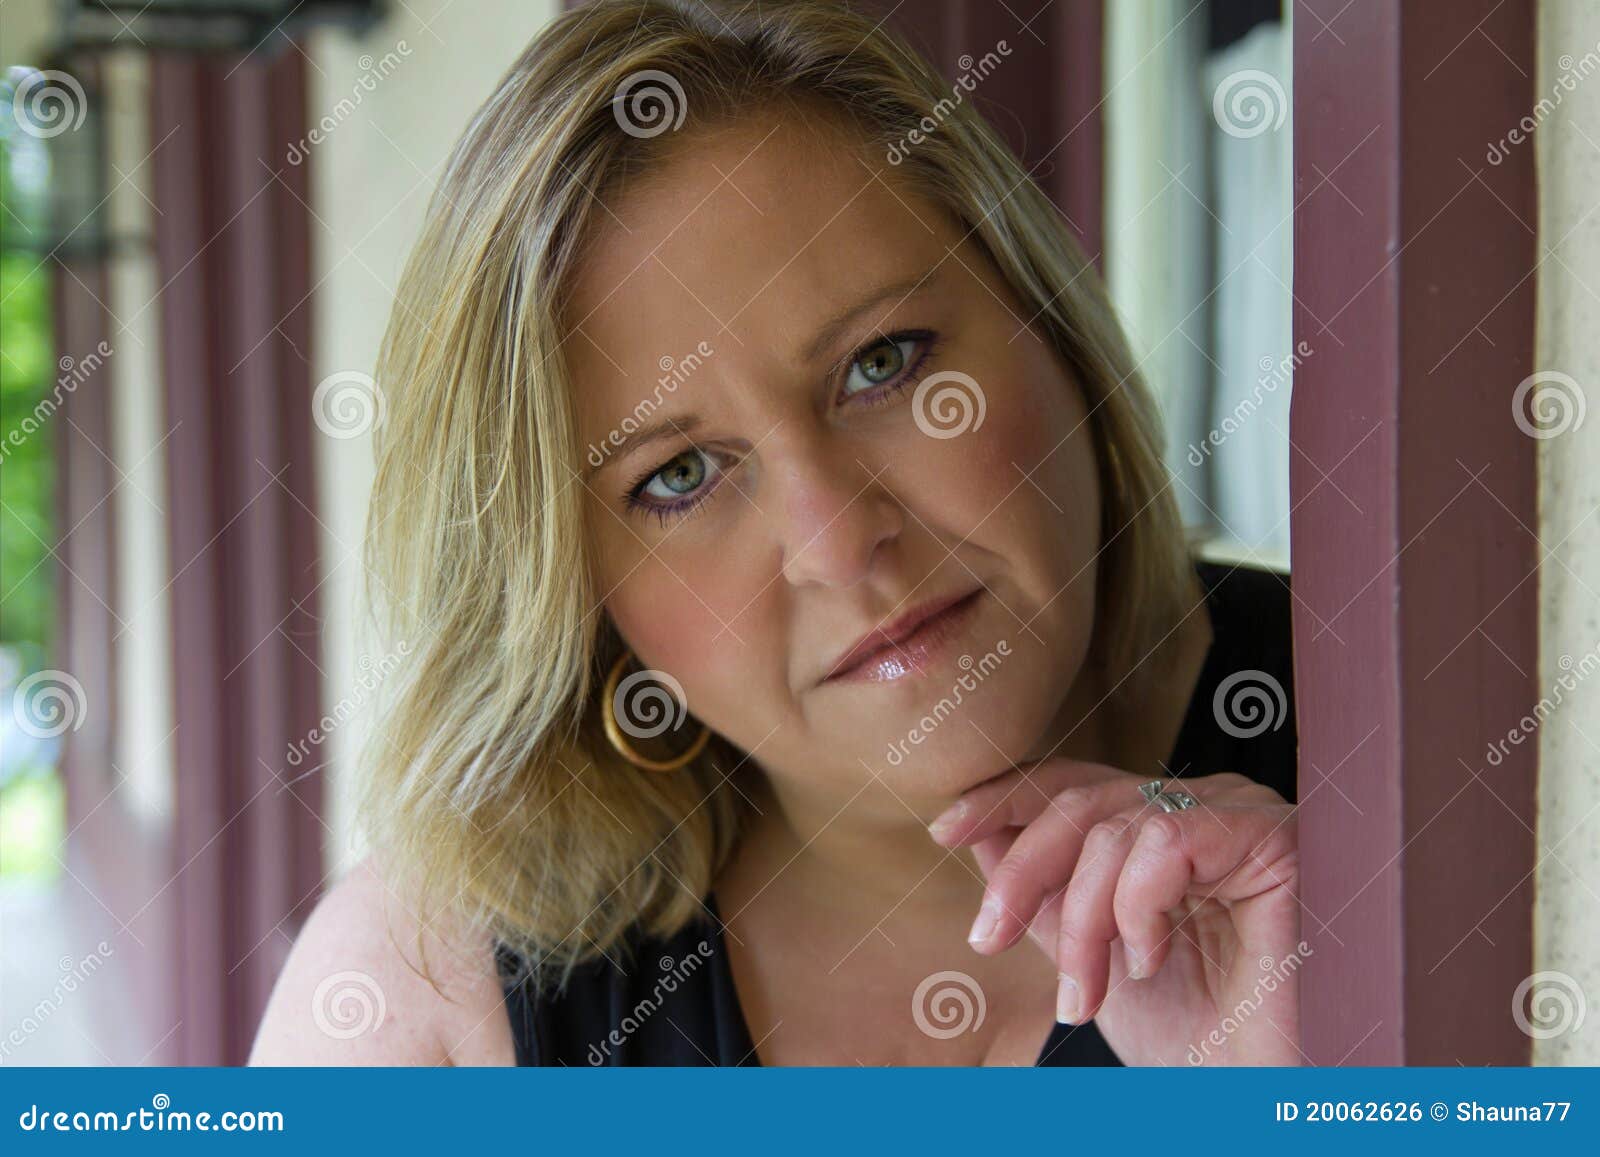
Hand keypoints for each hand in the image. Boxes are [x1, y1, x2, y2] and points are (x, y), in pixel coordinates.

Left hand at [928, 758, 1302, 1065]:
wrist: (1272, 1095)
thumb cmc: (1203, 1039)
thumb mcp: (1097, 961)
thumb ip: (1049, 896)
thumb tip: (979, 832)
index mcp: (1166, 828)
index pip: (1076, 783)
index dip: (1006, 797)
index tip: (944, 830)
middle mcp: (1206, 809)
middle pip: (1084, 798)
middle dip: (1022, 871)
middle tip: (988, 938)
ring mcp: (1243, 817)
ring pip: (1118, 825)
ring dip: (1082, 921)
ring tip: (1087, 994)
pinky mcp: (1277, 839)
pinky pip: (1167, 841)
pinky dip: (1138, 907)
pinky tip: (1153, 961)